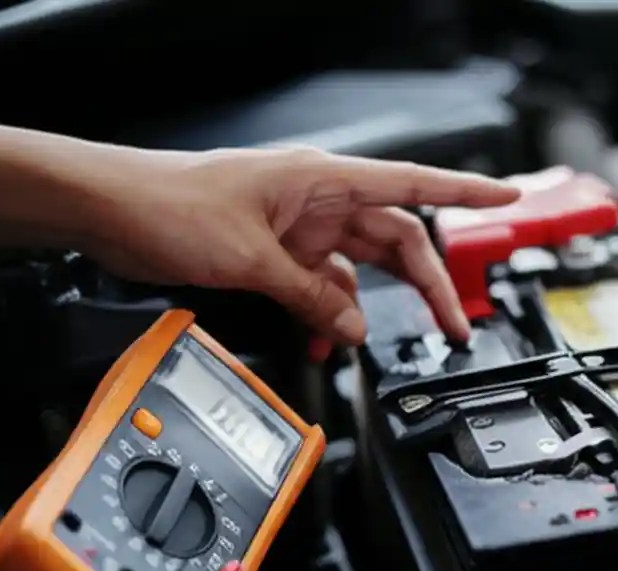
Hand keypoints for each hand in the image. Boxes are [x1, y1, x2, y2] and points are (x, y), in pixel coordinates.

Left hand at [84, 146, 518, 357]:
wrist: (110, 212)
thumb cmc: (170, 205)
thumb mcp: (253, 258)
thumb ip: (311, 295)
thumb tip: (351, 325)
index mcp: (323, 181)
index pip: (413, 185)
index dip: (466, 191)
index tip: (508, 198)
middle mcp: (318, 201)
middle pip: (395, 241)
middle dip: (426, 284)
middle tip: (453, 324)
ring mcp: (298, 227)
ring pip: (358, 271)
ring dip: (364, 308)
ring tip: (366, 341)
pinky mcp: (275, 252)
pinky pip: (320, 287)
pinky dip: (325, 314)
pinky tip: (321, 338)